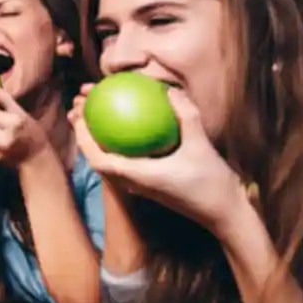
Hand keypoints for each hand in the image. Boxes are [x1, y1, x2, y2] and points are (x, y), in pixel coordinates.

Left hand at [68, 83, 245, 233]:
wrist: (223, 213)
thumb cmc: (211, 183)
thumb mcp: (201, 146)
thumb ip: (186, 117)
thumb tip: (169, 90)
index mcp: (138, 177)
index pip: (99, 160)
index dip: (84, 139)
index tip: (78, 116)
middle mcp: (133, 183)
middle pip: (98, 158)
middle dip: (85, 133)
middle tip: (81, 106)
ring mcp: (140, 185)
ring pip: (110, 160)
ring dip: (98, 138)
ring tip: (96, 111)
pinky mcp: (149, 183)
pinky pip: (126, 161)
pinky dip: (119, 142)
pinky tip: (129, 123)